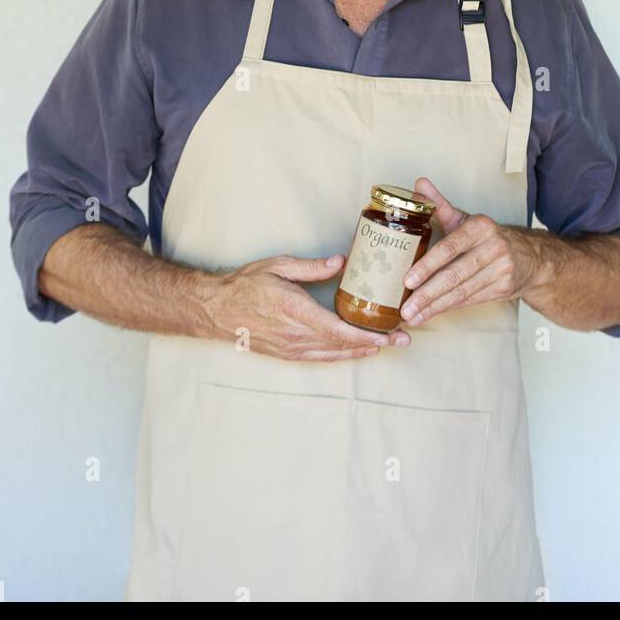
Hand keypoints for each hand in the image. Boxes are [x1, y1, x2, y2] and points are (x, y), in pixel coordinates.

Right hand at [212, 253, 411, 360]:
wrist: (216, 309)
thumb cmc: (245, 284)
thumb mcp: (278, 265)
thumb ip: (311, 266)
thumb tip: (342, 262)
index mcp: (295, 310)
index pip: (339, 329)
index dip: (367, 335)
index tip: (390, 335)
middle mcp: (295, 334)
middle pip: (342, 344)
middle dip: (376, 343)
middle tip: (403, 340)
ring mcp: (290, 348)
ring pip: (333, 354)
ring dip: (362, 352)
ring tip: (387, 347)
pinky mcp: (286, 354)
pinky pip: (319, 358)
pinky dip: (341, 355)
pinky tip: (356, 351)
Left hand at [398, 178, 539, 325]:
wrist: (530, 256)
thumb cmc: (488, 237)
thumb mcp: (466, 218)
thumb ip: (440, 203)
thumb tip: (419, 184)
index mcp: (481, 227)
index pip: (450, 248)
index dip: (427, 266)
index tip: (407, 280)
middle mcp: (494, 247)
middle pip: (454, 275)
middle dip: (427, 294)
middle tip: (406, 308)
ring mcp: (501, 270)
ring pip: (461, 292)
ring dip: (435, 306)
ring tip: (414, 316)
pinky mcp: (504, 288)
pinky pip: (470, 300)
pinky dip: (449, 308)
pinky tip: (432, 313)